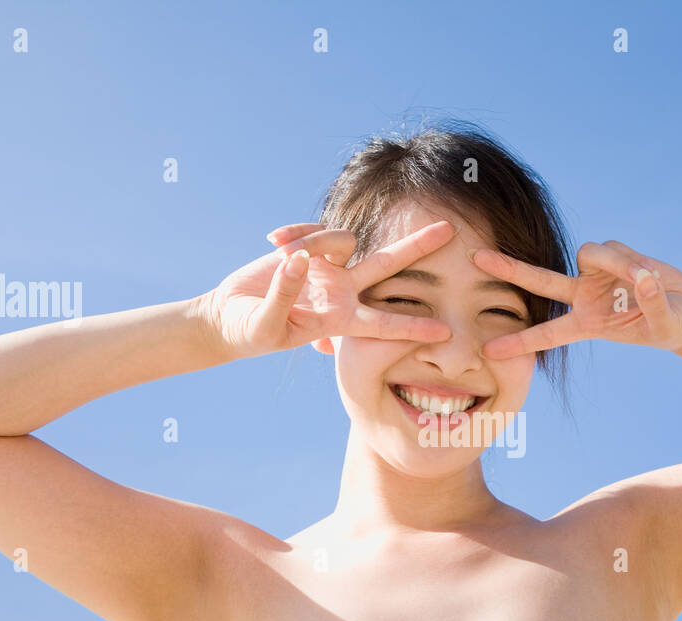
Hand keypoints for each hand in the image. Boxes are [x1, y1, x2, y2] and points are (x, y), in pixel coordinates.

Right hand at [196, 220, 457, 357]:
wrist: (231, 315)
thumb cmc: (251, 331)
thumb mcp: (265, 324)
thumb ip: (284, 294)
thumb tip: (300, 260)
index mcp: (339, 319)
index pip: (383, 324)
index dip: (412, 327)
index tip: (445, 332)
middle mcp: (343, 290)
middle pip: (388, 265)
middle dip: (417, 247)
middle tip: (450, 230)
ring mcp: (329, 266)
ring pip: (342, 238)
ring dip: (314, 241)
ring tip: (280, 255)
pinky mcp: (310, 246)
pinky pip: (314, 228)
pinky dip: (294, 231)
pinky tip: (272, 241)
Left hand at [469, 240, 681, 357]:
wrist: (681, 308)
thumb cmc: (668, 325)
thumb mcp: (665, 323)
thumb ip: (653, 303)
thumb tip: (643, 279)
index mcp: (586, 324)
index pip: (546, 334)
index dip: (519, 342)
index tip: (488, 351)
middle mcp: (582, 297)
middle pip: (538, 281)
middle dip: (509, 269)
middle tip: (476, 258)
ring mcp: (593, 274)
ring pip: (587, 253)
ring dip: (614, 262)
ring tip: (643, 278)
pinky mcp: (610, 255)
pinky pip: (612, 247)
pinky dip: (631, 258)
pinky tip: (647, 271)